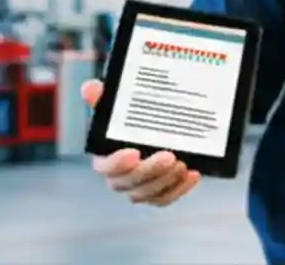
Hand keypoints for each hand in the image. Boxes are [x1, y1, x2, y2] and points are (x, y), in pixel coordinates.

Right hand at [80, 79, 201, 205]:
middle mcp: (120, 177)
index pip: (105, 167)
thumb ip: (103, 98)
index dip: (117, 164)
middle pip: (129, 183)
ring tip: (183, 164)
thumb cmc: (132, 118)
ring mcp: (139, 187)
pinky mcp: (158, 192)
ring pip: (149, 193)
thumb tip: (90, 88)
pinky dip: (180, 189)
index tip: (133, 153)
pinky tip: (193, 174)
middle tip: (169, 156)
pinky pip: (167, 197)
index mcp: (105, 157)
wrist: (156, 128)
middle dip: (150, 171)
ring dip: (166, 181)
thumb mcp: (118, 104)